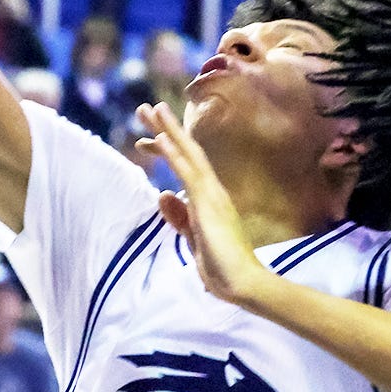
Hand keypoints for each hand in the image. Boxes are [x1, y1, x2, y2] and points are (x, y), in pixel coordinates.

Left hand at [135, 102, 281, 313]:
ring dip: (168, 131)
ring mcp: (212, 195)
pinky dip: (174, 154)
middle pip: (186, 153)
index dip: (167, 150)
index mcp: (210, 201)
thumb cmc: (223, 268)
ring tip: (152, 109)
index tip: (147, 138)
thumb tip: (163, 194)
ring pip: (188, 155)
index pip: (186, 168)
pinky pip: (188, 173)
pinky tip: (160, 138)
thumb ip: (179, 217)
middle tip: (146, 108)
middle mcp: (213, 192)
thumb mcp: (194, 239)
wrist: (244, 284)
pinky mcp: (208, 203)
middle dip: (165, 129)